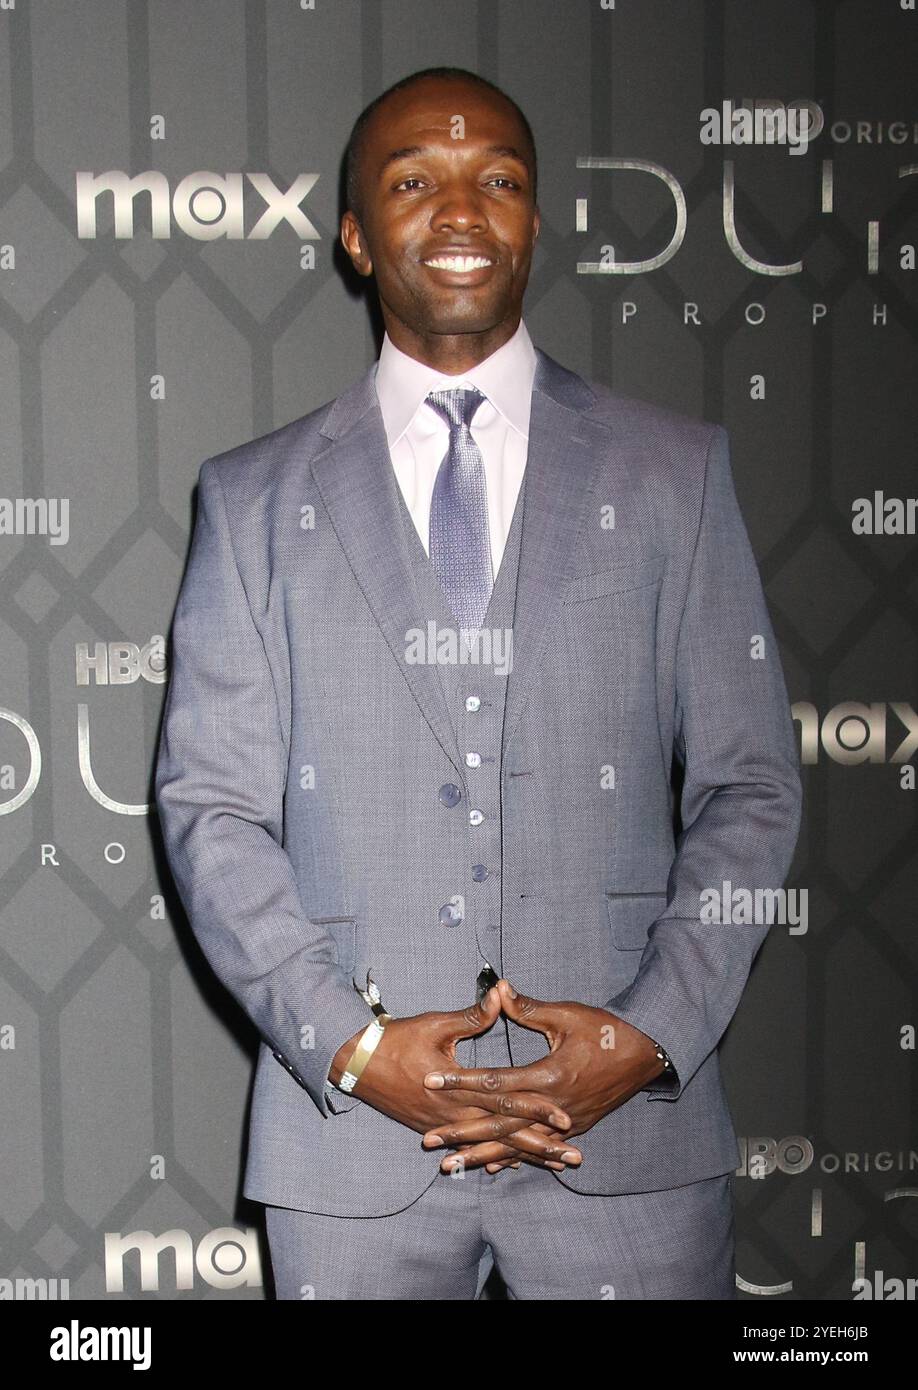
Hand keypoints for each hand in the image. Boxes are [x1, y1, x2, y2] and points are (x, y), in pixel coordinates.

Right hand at [328, 986, 576, 1168]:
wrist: (355, 1063)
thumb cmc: (396, 1039)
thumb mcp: (436, 1024)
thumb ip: (472, 1015)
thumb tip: (501, 992)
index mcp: (458, 1089)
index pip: (506, 1103)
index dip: (537, 1110)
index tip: (565, 1118)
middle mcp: (453, 1114)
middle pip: (505, 1135)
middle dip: (541, 1147)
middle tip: (573, 1157)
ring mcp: (442, 1126)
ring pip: (489, 1146)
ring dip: (523, 1156)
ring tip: (555, 1165)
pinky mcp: (433, 1127)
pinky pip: (468, 1147)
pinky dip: (492, 1156)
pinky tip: (511, 1164)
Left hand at [421, 978, 665, 1171]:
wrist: (646, 1052)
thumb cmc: (605, 1029)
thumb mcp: (565, 1015)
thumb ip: (527, 1008)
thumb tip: (498, 988)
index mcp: (548, 1076)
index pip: (494, 1082)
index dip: (461, 1082)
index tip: (430, 1081)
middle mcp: (554, 1106)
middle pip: (499, 1124)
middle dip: (462, 1134)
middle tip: (430, 1141)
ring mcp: (565, 1122)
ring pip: (516, 1144)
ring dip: (483, 1154)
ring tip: (450, 1165)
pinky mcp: (574, 1127)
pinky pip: (538, 1147)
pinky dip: (514, 1156)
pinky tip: (492, 1167)